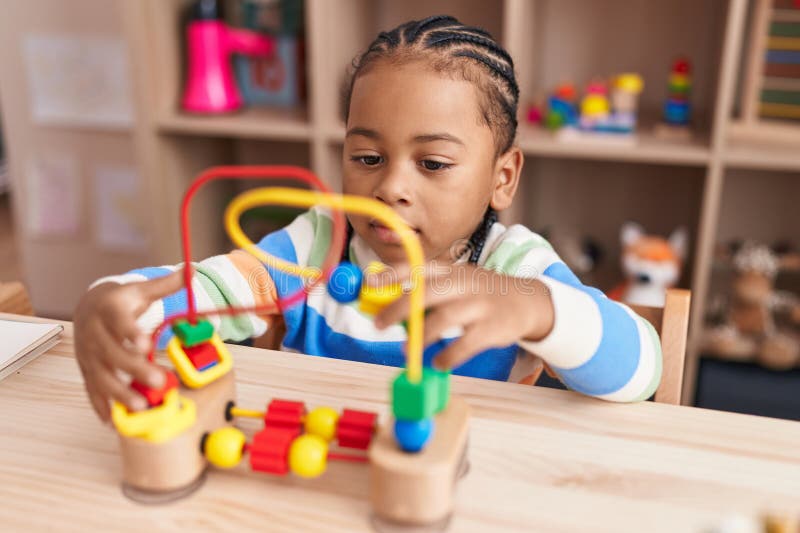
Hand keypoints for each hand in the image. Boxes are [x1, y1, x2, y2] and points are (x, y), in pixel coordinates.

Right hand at [73, 271, 183, 420]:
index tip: (146, 343)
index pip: (120, 323)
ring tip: (140, 406)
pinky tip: (113, 421)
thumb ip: (167, 284)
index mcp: (109, 311)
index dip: (131, 333)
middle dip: (134, 369)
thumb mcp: (142, 289)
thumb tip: (192, 269)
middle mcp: (94, 334)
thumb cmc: (122, 301)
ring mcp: (88, 355)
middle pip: (113, 354)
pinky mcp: (87, 370)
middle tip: (158, 381)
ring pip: (102, 376)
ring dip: (119, 393)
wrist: (89, 306)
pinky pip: (92, 389)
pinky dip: (101, 405)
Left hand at [371, 263, 553, 370]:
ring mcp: (479, 304)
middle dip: (399, 308)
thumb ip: (427, 292)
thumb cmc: (480, 294)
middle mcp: (463, 283)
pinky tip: (438, 364)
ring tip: (407, 352)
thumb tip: (388, 308)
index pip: (417, 267)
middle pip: (427, 292)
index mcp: (450, 270)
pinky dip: (450, 356)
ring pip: (444, 318)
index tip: (370, 284)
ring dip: (421, 336)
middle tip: (379, 325)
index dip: (392, 275)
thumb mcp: (456, 282)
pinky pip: (467, 343)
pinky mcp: (492, 327)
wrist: (526, 301)